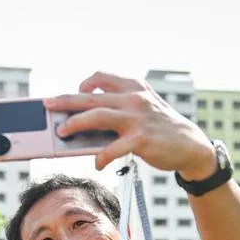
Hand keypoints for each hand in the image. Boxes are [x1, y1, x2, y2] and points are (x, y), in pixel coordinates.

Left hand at [46, 72, 214, 175]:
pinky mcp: (141, 139)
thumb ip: (120, 108)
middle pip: (91, 97)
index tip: (74, 92)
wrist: (191, 146)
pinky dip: (101, 157)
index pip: (103, 77)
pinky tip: (97, 163)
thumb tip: (85, 121)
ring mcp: (137, 118)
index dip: (84, 83)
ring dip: (75, 123)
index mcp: (134, 88)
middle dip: (66, 101)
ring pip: (97, 116)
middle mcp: (134, 99)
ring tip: (62, 132)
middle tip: (47, 106)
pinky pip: (113, 148)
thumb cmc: (161, 129)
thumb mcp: (143, 109)